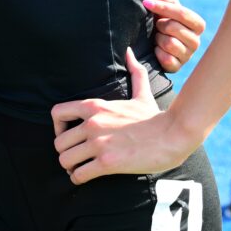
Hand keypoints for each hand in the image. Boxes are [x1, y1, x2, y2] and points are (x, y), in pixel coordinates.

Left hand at [49, 51, 193, 184]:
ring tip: (79, 168)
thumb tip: (130, 52)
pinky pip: (79, 174)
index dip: (57, 128)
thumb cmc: (156, 117)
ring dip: (70, 167)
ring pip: (64, 160)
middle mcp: (92, 123)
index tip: (67, 136)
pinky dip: (78, 178)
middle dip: (65, 153)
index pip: (56, 113)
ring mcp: (98, 143)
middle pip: (58, 143)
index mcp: (94, 106)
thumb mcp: (142, 93)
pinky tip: (86, 177)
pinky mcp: (107, 162)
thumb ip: (134, 72)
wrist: (174, 135)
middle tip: (75, 158)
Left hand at [145, 0, 204, 72]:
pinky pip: (166, 59)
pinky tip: (156, 50)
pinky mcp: (177, 67)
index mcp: (197, 24)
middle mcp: (196, 41)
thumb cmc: (161, 20)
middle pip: (174, 27)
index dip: (163, 7)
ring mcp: (188, 56)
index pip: (183, 13)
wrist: (151, 42)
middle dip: (160, 24)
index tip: (146, 3)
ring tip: (157, 38)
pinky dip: (157, 52)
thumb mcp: (165, 6)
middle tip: (156, 26)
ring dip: (158, 39)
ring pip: (170, 43)